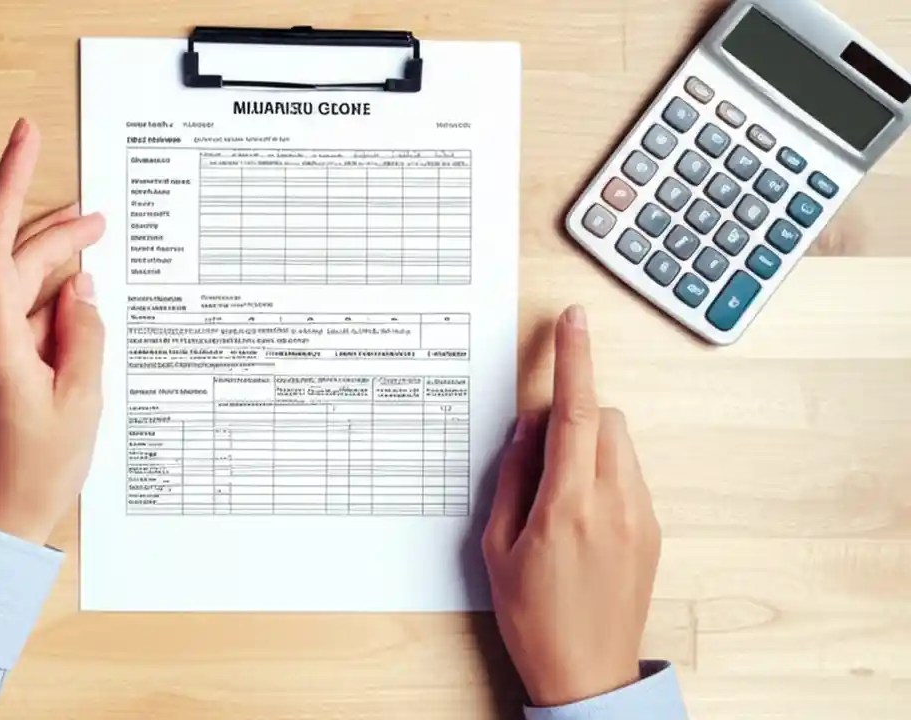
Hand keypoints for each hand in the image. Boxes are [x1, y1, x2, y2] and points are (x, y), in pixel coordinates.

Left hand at [0, 118, 106, 543]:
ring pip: (3, 288)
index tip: (25, 140)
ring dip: (45, 269)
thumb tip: (78, 288)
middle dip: (52, 237)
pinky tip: (67, 304)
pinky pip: (0, 316)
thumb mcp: (82, 400)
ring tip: (88, 251)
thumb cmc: (40, 470)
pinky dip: (33, 302)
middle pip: (5, 264)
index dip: (9, 185)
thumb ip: (83, 333)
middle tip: (98, 222)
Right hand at [482, 305, 660, 706]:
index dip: (574, 360)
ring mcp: (640, 517)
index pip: (575, 412)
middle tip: (536, 455)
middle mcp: (614, 504)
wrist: (586, 673)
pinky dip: (602, 474)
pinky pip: (628, 476)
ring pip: (620, 444)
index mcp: (568, 505)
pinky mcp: (652, 530)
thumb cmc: (532, 616)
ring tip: (557, 497)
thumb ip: (512, 478)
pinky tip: (578, 518)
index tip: (575, 321)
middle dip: (573, 415)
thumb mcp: (497, 546)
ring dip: (588, 445)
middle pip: (605, 418)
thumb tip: (526, 429)